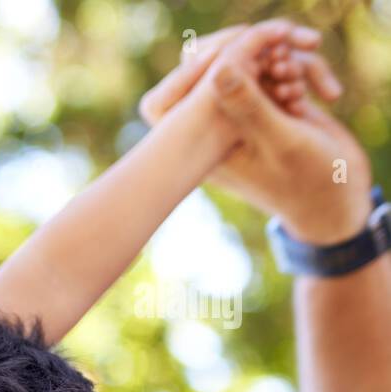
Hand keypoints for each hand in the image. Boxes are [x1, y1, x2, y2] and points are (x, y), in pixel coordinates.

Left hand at [141, 19, 371, 243]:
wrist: (338, 196)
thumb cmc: (308, 180)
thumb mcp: (281, 142)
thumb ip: (250, 107)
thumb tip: (218, 70)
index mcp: (207, 143)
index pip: (187, 92)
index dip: (216, 64)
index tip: (254, 62)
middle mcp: (220, 128)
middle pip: (215, 73)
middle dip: (251, 62)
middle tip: (281, 70)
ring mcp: (243, 118)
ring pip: (245, 70)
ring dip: (275, 67)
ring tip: (296, 88)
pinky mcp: (268, 108)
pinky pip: (268, 75)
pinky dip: (290, 75)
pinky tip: (305, 95)